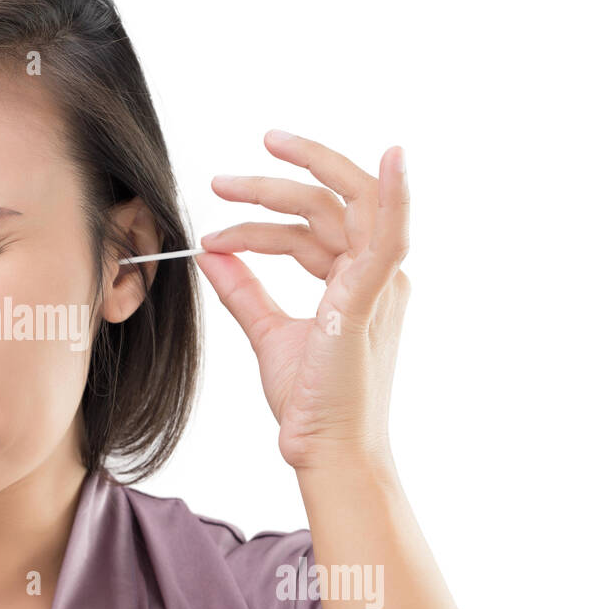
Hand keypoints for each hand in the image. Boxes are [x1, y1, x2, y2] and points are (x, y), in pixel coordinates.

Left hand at [195, 130, 410, 470]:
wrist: (324, 450)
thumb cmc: (309, 402)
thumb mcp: (268, 333)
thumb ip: (243, 290)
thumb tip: (211, 253)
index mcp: (358, 282)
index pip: (311, 228)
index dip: (262, 219)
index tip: (216, 220)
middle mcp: (376, 276)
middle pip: (327, 205)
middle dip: (273, 184)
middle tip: (219, 180)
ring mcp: (379, 284)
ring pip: (338, 207)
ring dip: (278, 188)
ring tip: (221, 186)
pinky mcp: (372, 298)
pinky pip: (393, 235)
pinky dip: (397, 194)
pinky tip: (393, 157)